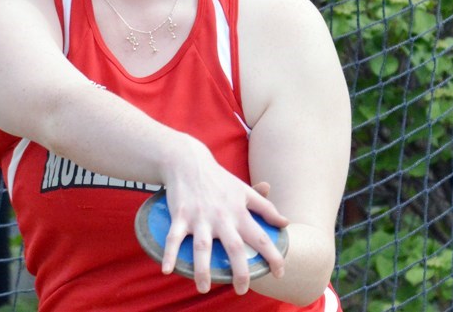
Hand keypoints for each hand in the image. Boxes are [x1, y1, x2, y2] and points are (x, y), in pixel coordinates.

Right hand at [159, 146, 287, 294]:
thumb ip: (266, 208)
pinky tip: (166, 270)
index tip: (280, 273)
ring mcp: (199, 217)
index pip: (261, 238)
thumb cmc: (219, 179)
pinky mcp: (180, 216)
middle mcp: (221, 217)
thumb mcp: (244, 191)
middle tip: (242, 291)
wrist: (188, 161)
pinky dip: (169, 254)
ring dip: (202, 269)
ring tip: (203, 289)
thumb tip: (285, 223)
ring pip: (202, 247)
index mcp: (239, 213)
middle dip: (240, 271)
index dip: (273, 256)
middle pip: (234, 247)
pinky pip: (173, 238)